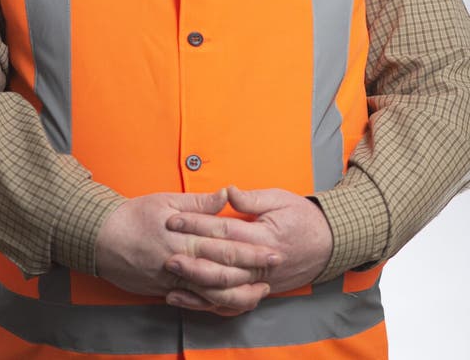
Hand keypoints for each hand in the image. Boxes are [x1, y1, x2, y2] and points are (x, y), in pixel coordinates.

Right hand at [95, 189, 270, 314]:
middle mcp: (181, 259)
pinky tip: (230, 303)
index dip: (251, 248)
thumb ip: (199, 202)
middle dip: (252, 271)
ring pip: (211, 292)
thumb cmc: (134, 215)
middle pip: (223, 270)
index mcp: (184, 234)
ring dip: (238, 293)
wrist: (100, 238)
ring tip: (259, 291)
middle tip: (275, 270)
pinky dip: (215, 304)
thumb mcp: (166, 200)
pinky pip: (195, 301)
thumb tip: (226, 195)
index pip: (224, 242)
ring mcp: (173, 279)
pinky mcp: (165, 290)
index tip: (273, 249)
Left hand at [163, 186, 332, 309]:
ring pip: (224, 290)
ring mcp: (261, 282)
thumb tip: (227, 191)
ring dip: (196, 286)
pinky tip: (189, 300)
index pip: (224, 230)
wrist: (330, 243)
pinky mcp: (261, 291)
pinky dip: (209, 304)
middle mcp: (261, 264)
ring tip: (171, 281)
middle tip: (165, 253)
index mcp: (264, 236)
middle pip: (220, 264)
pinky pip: (232, 304)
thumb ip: (251, 198)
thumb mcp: (280, 199)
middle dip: (191, 259)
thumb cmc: (304, 217)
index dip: (197, 224)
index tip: (173, 219)